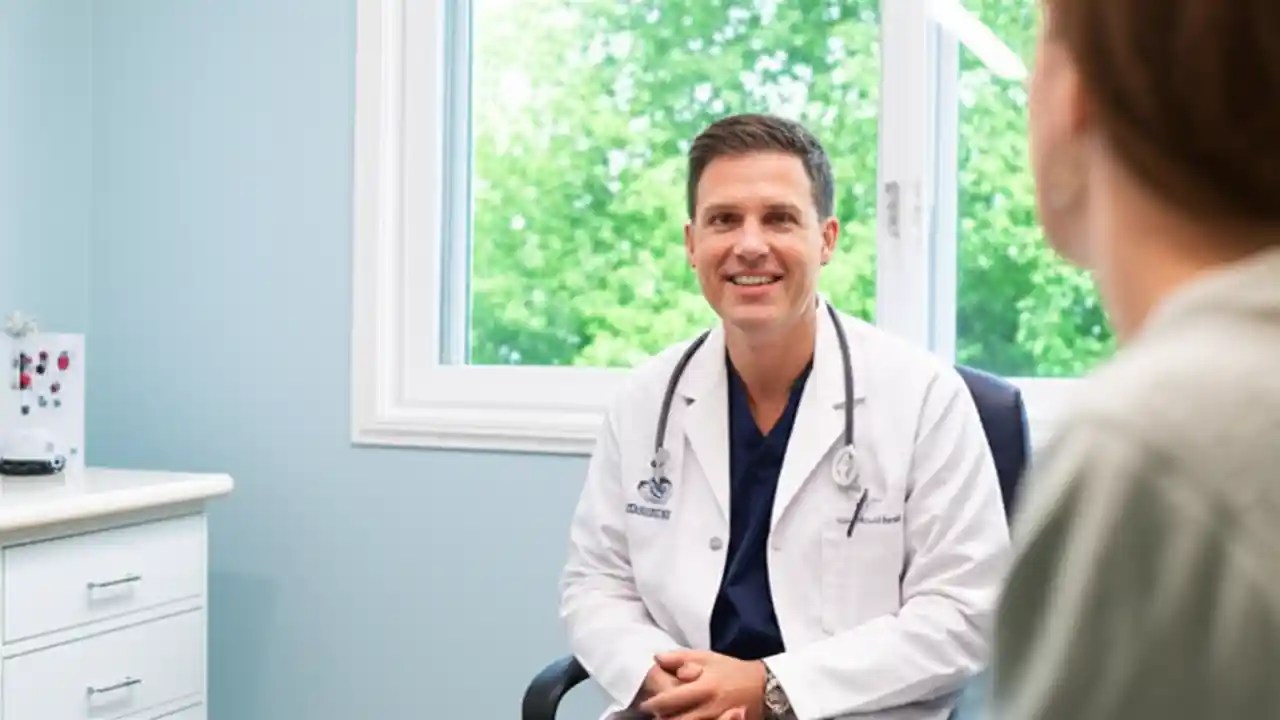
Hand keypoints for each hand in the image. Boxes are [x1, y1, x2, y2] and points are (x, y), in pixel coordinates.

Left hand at [638, 650, 765, 719]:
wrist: (764, 686)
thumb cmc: (732, 670)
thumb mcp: (708, 657)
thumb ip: (681, 658)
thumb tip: (657, 658)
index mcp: (704, 686)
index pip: (670, 700)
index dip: (654, 704)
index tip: (645, 704)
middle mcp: (709, 707)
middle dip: (662, 718)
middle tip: (656, 714)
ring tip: (668, 717)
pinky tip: (685, 718)